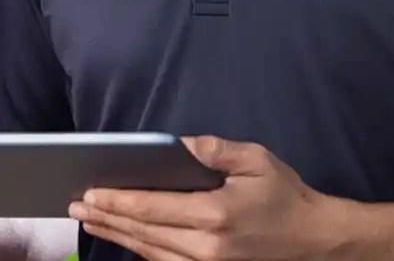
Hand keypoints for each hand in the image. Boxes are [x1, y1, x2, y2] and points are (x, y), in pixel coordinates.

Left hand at [69, 136, 350, 260]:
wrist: (316, 242)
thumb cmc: (286, 197)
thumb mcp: (256, 160)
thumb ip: (214, 150)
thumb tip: (177, 143)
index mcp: (215, 214)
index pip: (151, 208)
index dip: (116, 200)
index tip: (90, 193)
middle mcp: (206, 247)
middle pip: (143, 233)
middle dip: (107, 218)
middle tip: (77, 206)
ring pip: (149, 253)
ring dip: (117, 236)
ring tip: (92, 221)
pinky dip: (142, 252)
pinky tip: (125, 238)